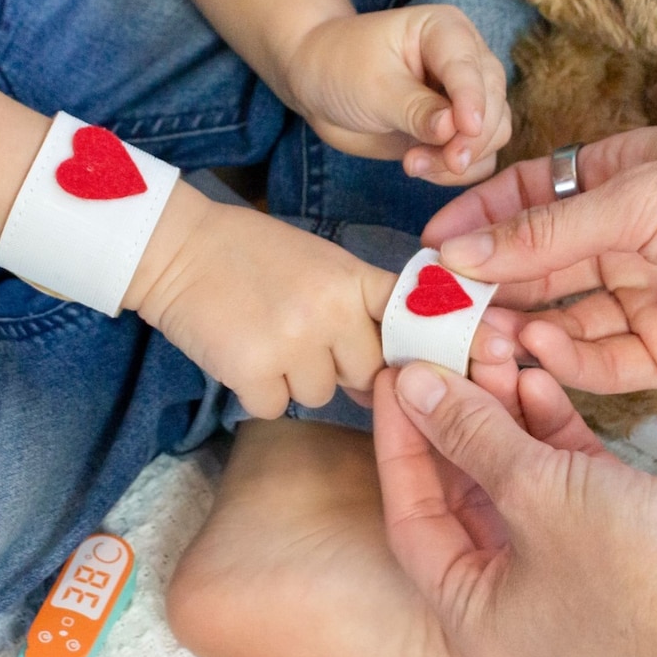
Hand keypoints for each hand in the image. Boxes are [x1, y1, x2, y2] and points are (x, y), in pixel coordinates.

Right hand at [125, 185, 518, 416]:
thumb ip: (368, 303)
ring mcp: (293, 342)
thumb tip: (403, 366)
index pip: (414, 320)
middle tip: (303, 336)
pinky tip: (242, 354)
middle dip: (344, 368)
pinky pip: (277, 407)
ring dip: (297, 380)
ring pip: (322, 395)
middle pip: (369, 374)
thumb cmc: (252, 256)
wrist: (176, 250)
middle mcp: (332, 311)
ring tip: (266, 336)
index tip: (481, 362)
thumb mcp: (324, 263)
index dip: (443, 348)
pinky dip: (259, 391)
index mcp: (354, 279)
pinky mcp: (253, 371)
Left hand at [284, 5, 510, 184]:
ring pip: (493, 132)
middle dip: (468, 137)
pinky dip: (458, 171)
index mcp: (447, 31)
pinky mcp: (455, 129)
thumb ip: (415, 109)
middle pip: (493, 102)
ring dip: (461, 158)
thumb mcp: (373, 87)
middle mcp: (466, 60)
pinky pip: (478, 156)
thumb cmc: (340, 68)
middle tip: (428, 161)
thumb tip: (454, 129)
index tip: (466, 129)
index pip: (470, 67)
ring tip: (413, 165)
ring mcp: (464, 97)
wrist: (317, 84)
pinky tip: (422, 169)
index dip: (472, 100)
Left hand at [373, 362, 656, 656]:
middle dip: (452, 417)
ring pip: (509, 468)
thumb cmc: (636, 568)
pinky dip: (544, 421)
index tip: (392, 376)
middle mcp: (511, 590)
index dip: (399, 443)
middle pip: (458, 488)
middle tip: (438, 349)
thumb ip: (468, 432)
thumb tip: (414, 384)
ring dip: (499, 408)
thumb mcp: (533, 490)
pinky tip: (533, 374)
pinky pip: (556, 464)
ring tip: (491, 343)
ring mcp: (561, 554)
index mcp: (475, 613)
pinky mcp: (607, 520)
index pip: (410, 515)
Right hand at [421, 127, 656, 392]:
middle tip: (437, 310)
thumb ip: (543, 234)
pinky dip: (567, 359)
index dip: (475, 224)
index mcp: (614, 181)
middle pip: (536, 268)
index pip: (524, 203)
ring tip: (479, 337)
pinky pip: (604, 361)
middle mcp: (623, 241)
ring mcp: (645, 298)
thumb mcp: (635, 200)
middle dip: (487, 287)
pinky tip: (538, 349)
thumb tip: (457, 250)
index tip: (428, 250)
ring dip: (519, 327)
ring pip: (563, 319)